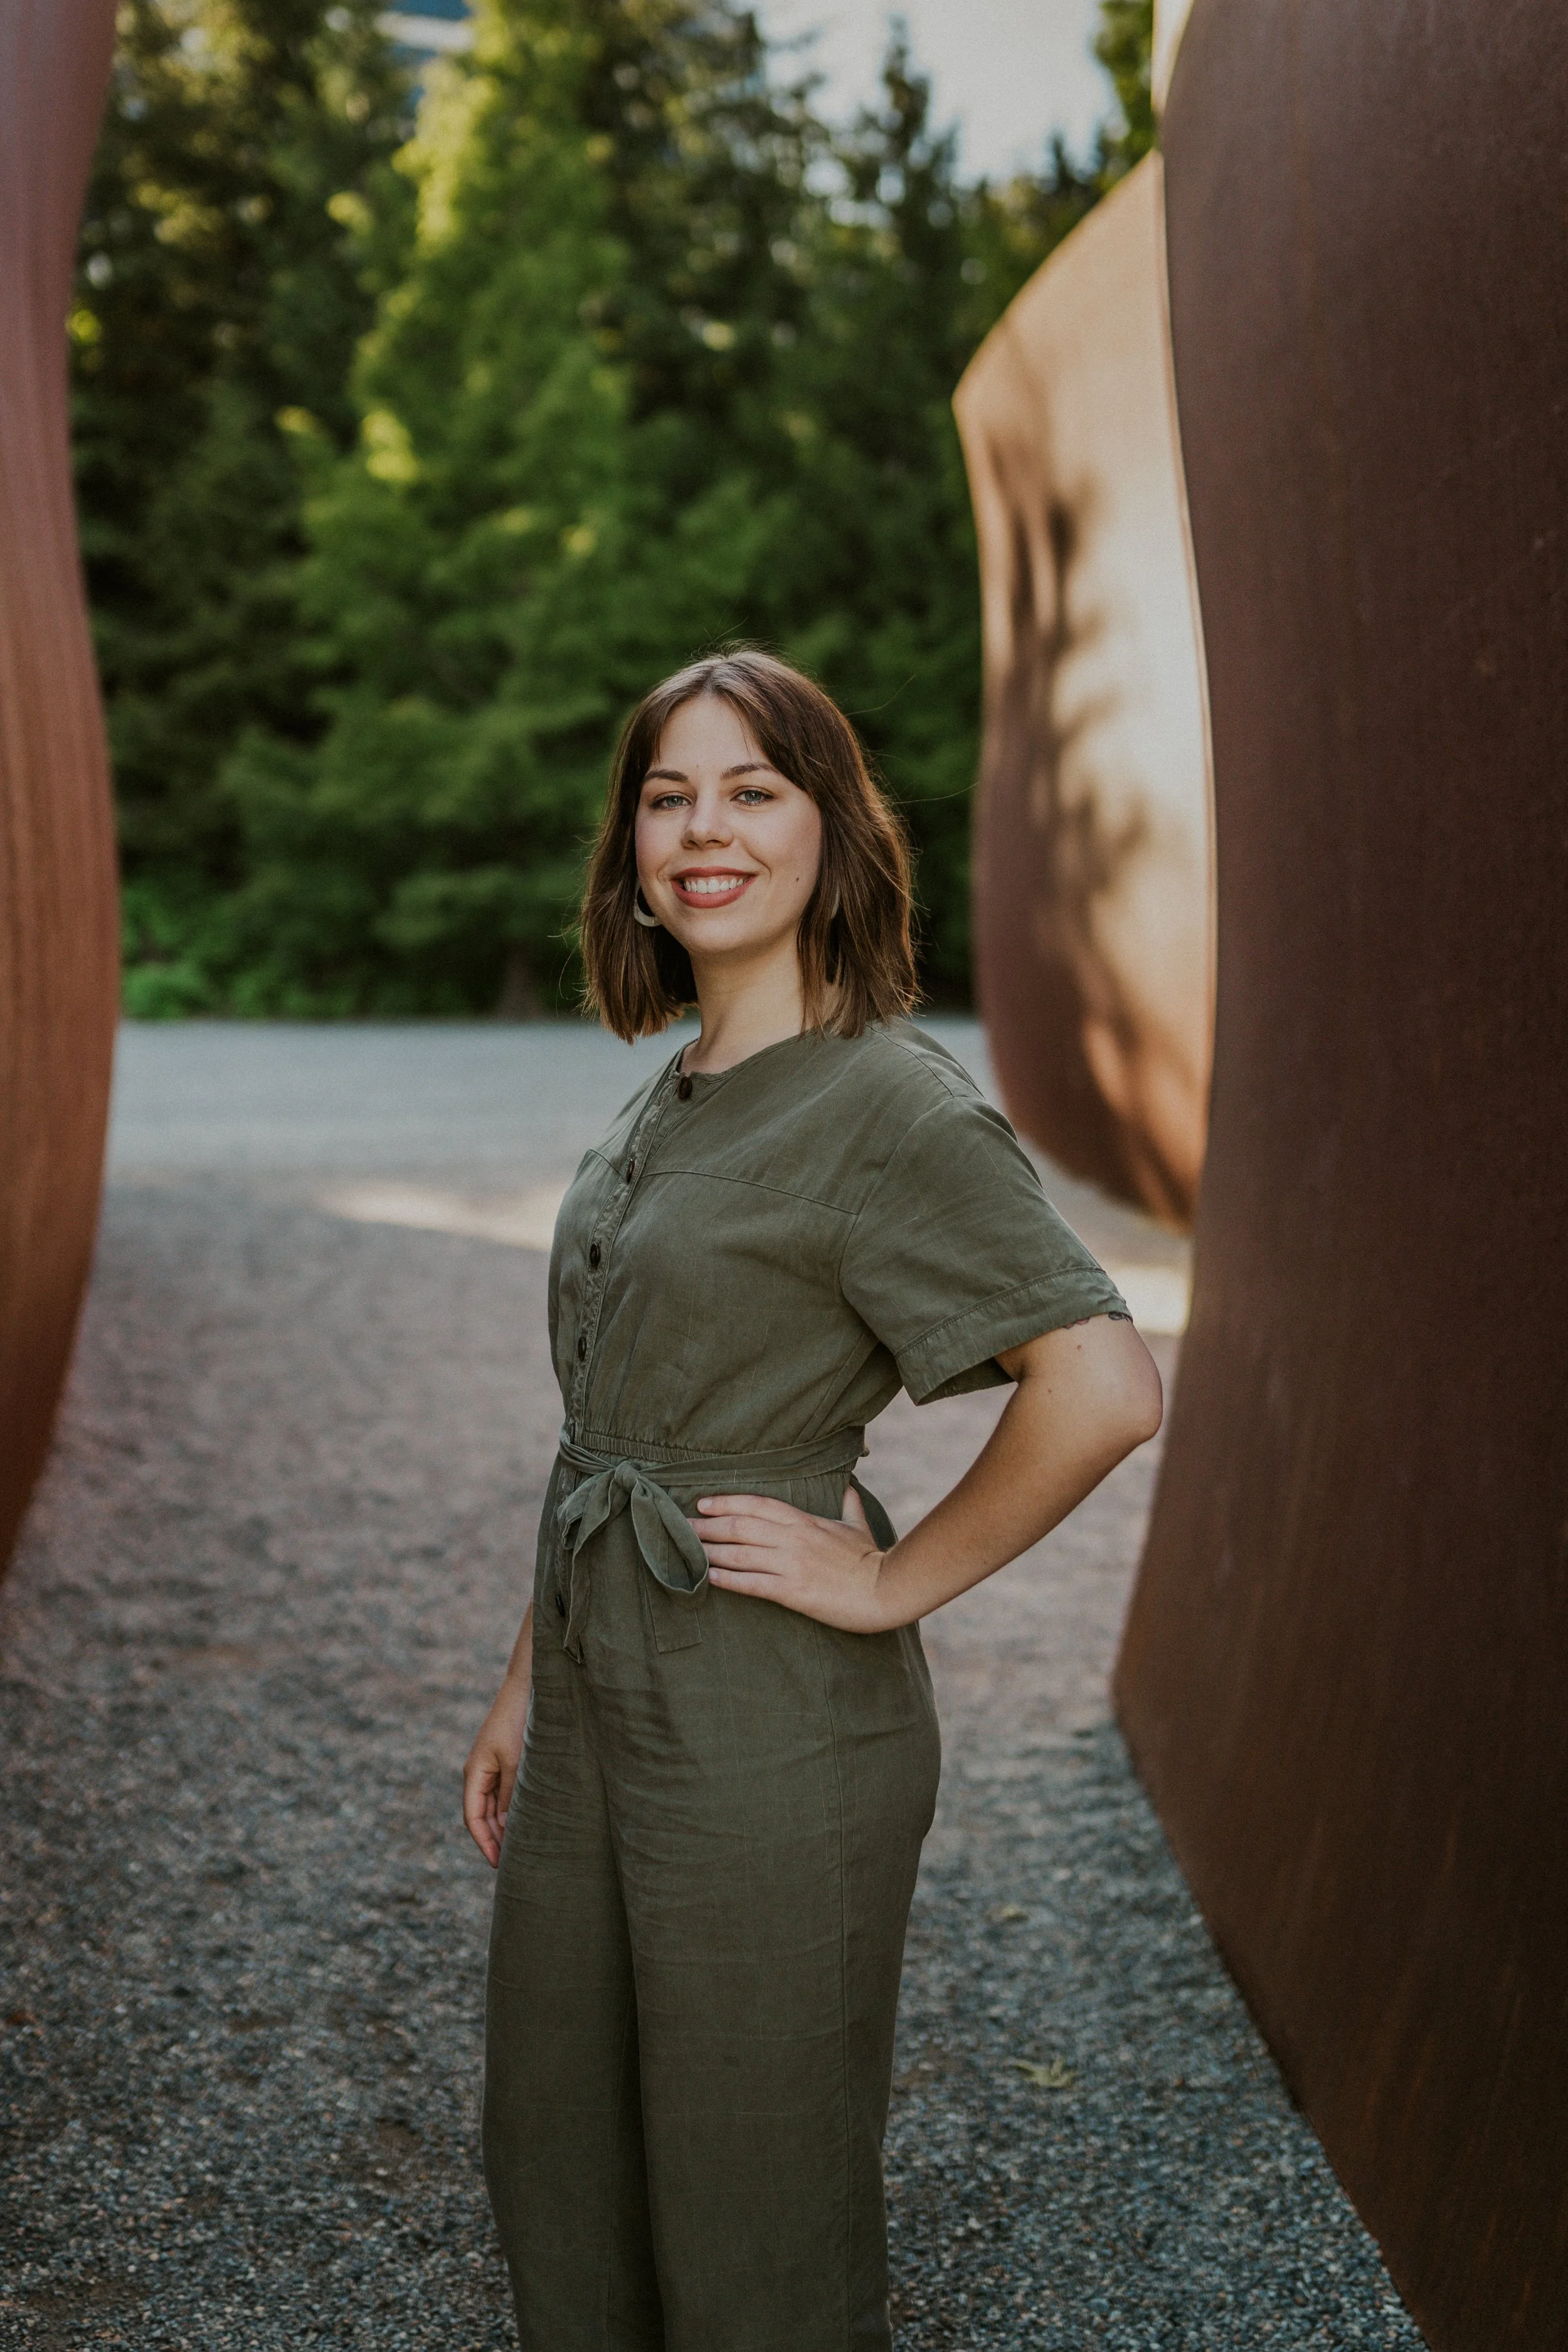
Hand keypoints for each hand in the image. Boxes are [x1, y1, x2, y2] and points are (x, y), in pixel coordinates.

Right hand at [463, 1670, 529, 1868]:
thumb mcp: (515, 1763)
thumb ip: (511, 1795)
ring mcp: (492, 1768)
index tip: (497, 1866)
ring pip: (495, 1807)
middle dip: (495, 1840)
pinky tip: (527, 1822)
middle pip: (483, 1817)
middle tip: (514, 1865)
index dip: (484, 1843)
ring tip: (521, 1850)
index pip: (474, 1818)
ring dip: (505, 1828)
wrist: (528, 1688)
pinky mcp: (506, 1761)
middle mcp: (479, 1773)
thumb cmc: (519, 1723)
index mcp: (475, 1774)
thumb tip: (510, 1828)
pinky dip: (513, 1811)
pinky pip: (505, 1795)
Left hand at [695, 1484, 896, 1631]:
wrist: (885, 1590)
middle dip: (707, 1525)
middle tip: (681, 1525)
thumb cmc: (871, 1559)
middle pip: (740, 1526)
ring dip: (709, 1550)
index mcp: (806, 1521)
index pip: (757, 1504)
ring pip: (740, 1553)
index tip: (703, 1502)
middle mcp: (793, 1538)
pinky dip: (727, 1579)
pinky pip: (751, 1583)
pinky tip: (708, 1577)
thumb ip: (848, 1505)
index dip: (727, 1502)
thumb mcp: (858, 1526)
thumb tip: (848, 1486)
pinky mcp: (793, 1592)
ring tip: (686, 1549)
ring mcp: (792, 1564)